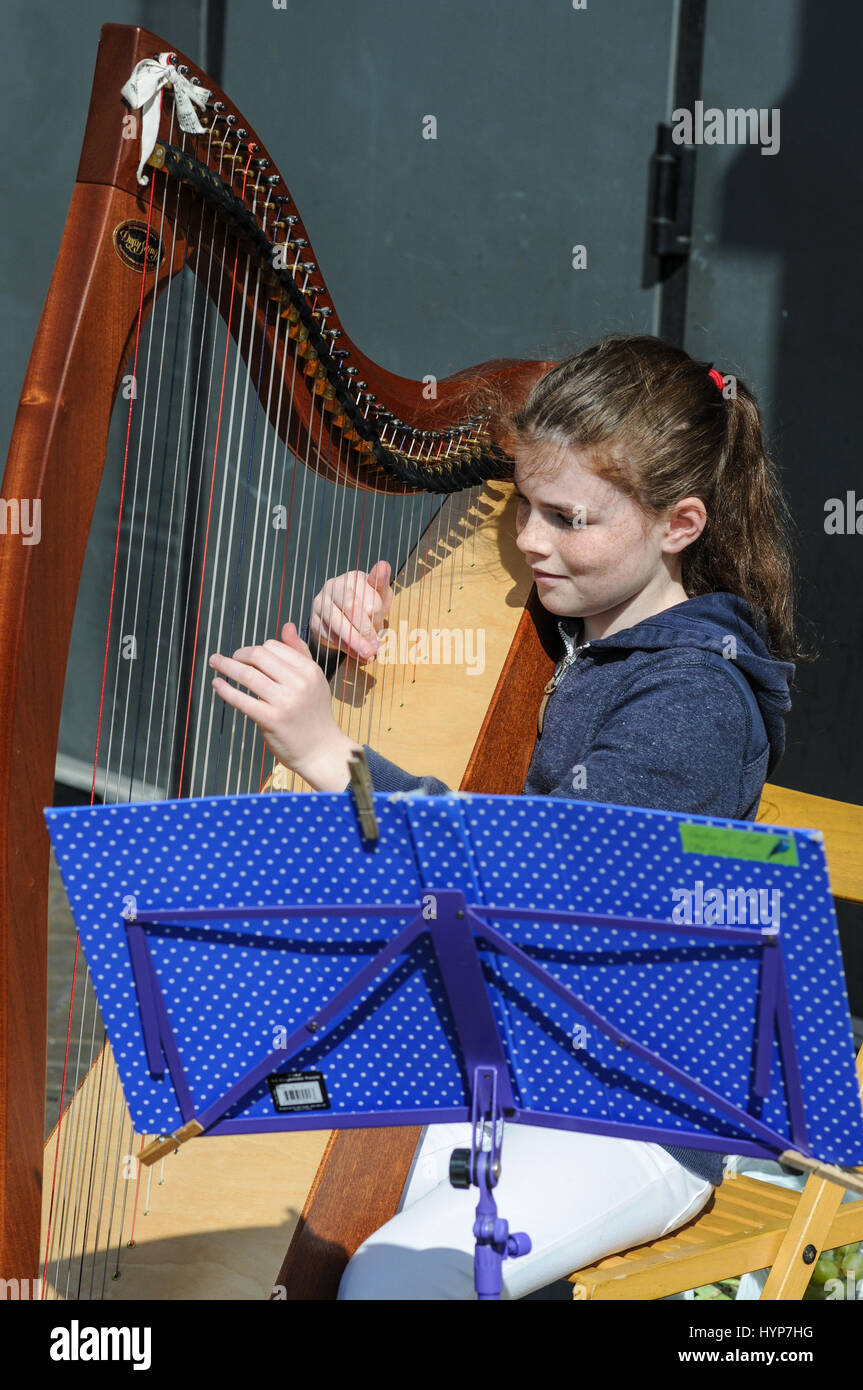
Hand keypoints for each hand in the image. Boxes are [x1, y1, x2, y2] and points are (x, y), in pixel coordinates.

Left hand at [209, 622, 359, 789]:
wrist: (321, 750)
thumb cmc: (314, 714)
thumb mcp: (314, 680)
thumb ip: (299, 653)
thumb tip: (286, 626)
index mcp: (309, 670)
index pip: (274, 647)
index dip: (257, 649)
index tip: (247, 657)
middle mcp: (299, 683)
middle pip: (259, 656)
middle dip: (240, 654)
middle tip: (229, 659)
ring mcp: (285, 701)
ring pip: (248, 674)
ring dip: (226, 666)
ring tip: (215, 663)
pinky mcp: (271, 719)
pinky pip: (242, 700)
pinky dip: (226, 690)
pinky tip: (217, 685)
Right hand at [309, 559, 393, 661]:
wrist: (345, 620)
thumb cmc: (367, 607)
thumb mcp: (380, 596)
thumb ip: (382, 585)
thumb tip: (383, 565)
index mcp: (353, 578)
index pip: (365, 590)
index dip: (375, 610)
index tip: (381, 624)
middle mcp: (334, 587)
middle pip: (350, 606)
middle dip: (364, 629)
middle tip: (375, 647)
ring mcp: (321, 603)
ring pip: (336, 622)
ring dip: (354, 641)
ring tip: (367, 655)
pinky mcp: (314, 620)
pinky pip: (328, 634)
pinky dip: (344, 647)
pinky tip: (356, 654)